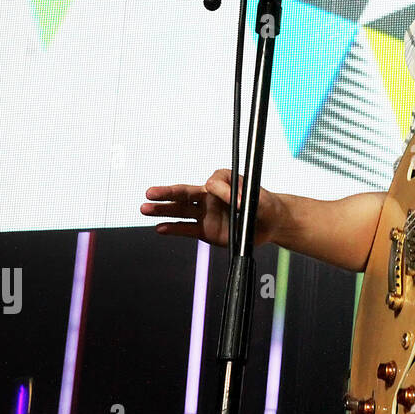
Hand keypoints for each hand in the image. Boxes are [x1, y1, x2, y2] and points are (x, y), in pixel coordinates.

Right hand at [141, 169, 279, 246]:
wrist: (270, 224)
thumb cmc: (265, 204)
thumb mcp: (258, 197)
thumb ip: (241, 195)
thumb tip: (226, 196)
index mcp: (222, 183)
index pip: (213, 182)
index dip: (222, 191)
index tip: (236, 201)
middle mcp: (210, 196)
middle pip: (184, 192)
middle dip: (167, 193)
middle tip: (150, 192)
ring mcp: (205, 214)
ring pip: (181, 211)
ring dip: (163, 210)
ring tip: (144, 209)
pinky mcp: (205, 231)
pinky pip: (186, 229)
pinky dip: (173, 229)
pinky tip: (159, 228)